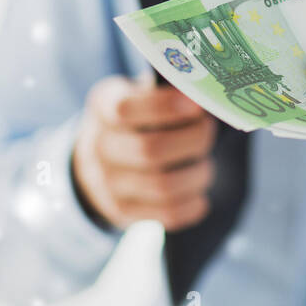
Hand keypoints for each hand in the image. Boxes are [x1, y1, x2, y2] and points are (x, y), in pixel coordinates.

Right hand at [72, 75, 216, 230]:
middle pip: (151, 150)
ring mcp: (108, 183)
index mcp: (103, 106)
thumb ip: (167, 90)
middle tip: (208, 133)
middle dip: (193, 141)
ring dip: (197, 175)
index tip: (197, 104)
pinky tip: (201, 198)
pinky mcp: (121, 211)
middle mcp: (100, 146)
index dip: (166, 108)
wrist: (96, 160)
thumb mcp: (139, 93)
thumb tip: (208, 90)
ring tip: (206, 165)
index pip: (126, 110)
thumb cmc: (135, 119)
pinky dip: (191, 206)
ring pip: (162, 186)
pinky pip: (165, 214)